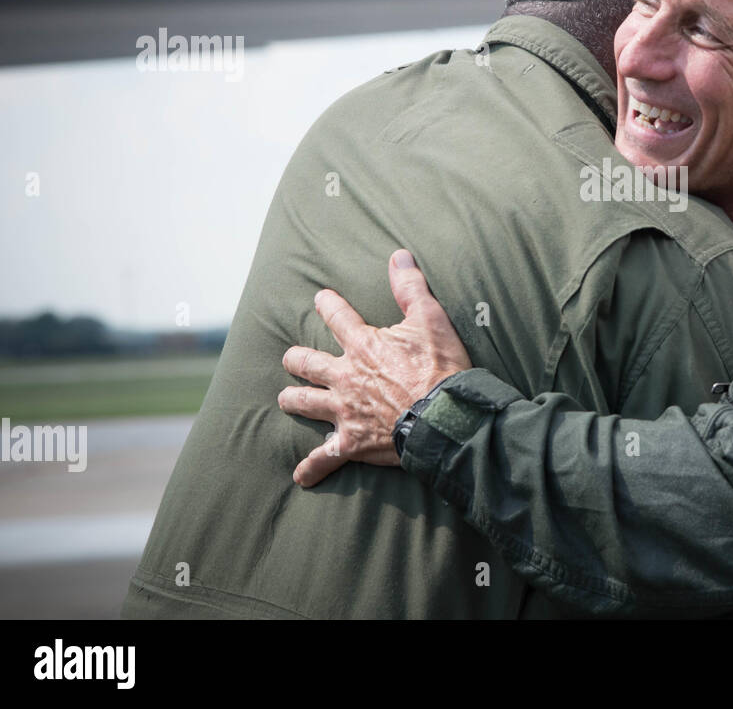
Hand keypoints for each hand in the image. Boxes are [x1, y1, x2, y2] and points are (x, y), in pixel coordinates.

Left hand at [277, 249, 472, 486]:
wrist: (445, 417)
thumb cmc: (441, 368)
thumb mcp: (431, 320)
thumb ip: (410, 288)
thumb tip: (399, 256)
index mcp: (363, 345)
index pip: (337, 316)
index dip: (327, 305)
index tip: (320, 299)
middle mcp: (345, 376)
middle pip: (307, 363)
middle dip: (297, 359)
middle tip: (293, 358)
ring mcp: (345, 410)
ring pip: (305, 403)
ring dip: (294, 400)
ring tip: (287, 399)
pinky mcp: (352, 442)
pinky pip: (324, 457)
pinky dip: (312, 467)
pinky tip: (301, 476)